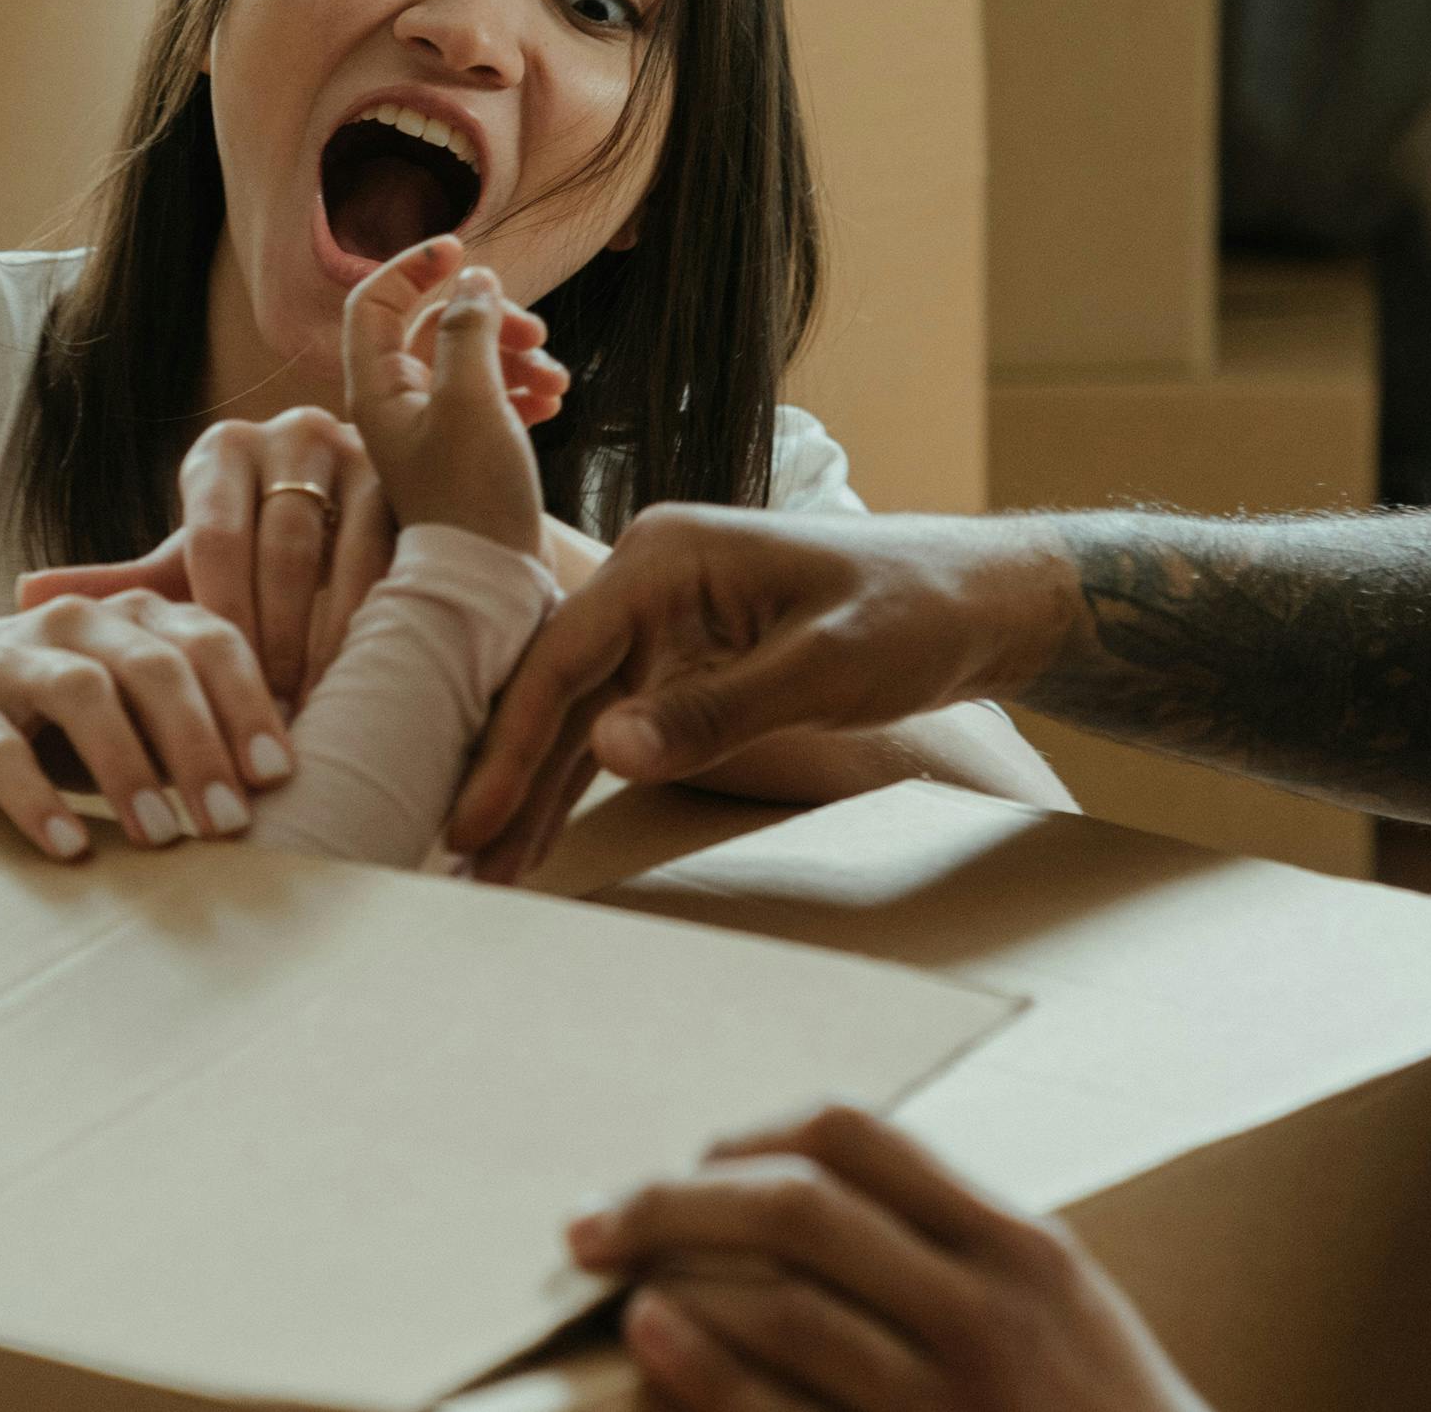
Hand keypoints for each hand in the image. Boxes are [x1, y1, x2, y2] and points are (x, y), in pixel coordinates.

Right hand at [0, 590, 292, 858]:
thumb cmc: (53, 711)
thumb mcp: (129, 700)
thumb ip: (197, 717)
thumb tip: (293, 781)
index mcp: (136, 615)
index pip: (211, 643)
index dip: (249, 706)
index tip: (279, 777)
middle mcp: (80, 623)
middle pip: (156, 667)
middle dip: (201, 746)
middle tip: (230, 822)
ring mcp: (14, 658)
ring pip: (85, 697)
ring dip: (130, 770)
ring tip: (161, 840)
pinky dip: (37, 799)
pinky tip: (70, 847)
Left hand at [22, 408, 388, 707]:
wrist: (344, 524)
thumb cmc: (252, 562)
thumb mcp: (188, 570)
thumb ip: (119, 585)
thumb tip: (21, 595)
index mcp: (222, 451)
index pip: (216, 537)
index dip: (221, 619)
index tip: (216, 693)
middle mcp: (288, 434)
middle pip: (279, 547)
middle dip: (273, 638)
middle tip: (266, 715)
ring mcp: (353, 450)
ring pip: (337, 551)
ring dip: (322, 636)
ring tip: (309, 705)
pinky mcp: (404, 478)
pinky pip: (387, 553)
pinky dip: (369, 617)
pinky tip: (359, 671)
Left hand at [344, 238, 544, 553]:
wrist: (493, 586)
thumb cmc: (473, 496)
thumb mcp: (471, 399)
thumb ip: (468, 329)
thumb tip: (473, 279)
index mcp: (376, 390)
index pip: (373, 302)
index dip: (411, 267)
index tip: (460, 250)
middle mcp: (397, 407)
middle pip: (435, 328)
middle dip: (489, 319)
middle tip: (534, 334)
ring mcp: (433, 433)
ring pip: (471, 363)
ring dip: (516, 356)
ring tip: (554, 380)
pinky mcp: (468, 456)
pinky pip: (491, 399)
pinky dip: (521, 390)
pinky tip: (552, 404)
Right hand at [447, 508, 1074, 881]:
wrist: (981, 601)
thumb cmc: (914, 614)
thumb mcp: (823, 667)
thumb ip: (715, 711)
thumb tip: (607, 753)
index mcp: (666, 555)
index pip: (563, 659)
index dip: (510, 746)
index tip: (469, 822)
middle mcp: (649, 579)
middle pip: (552, 689)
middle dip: (501, 778)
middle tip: (449, 866)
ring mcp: (663, 620)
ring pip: (575, 716)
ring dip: (530, 792)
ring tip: (480, 874)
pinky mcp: (685, 658)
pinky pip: (615, 725)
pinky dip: (579, 781)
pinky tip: (537, 838)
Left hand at [568, 1105, 1209, 1411]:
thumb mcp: (1055, 1300)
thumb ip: (949, 1237)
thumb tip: (796, 1181)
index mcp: (1020, 1245)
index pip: (858, 1134)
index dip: (749, 1135)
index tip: (692, 1159)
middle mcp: (987, 1311)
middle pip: (797, 1206)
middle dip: (674, 1199)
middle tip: (595, 1217)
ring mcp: (947, 1402)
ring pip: (780, 1304)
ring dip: (674, 1275)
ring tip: (616, 1274)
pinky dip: (701, 1369)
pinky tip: (650, 1338)